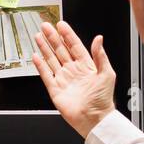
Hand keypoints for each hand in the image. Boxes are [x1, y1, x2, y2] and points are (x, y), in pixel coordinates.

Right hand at [32, 21, 116, 138]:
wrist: (94, 118)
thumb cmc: (103, 99)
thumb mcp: (107, 73)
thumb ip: (100, 55)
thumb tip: (98, 39)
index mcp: (86, 66)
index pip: (74, 46)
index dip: (67, 35)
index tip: (61, 25)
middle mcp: (73, 71)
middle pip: (60, 50)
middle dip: (53, 37)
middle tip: (46, 26)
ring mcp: (64, 79)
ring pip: (52, 59)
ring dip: (45, 48)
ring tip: (39, 36)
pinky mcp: (55, 89)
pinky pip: (46, 75)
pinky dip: (40, 65)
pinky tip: (36, 56)